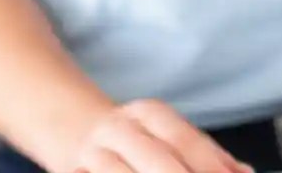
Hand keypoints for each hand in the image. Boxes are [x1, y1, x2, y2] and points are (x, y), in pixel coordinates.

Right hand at [68, 100, 249, 172]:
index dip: (211, 165)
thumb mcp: (169, 137)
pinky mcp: (70, 170)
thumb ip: (207, 156)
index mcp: (150, 114)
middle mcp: (119, 129)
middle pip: (158, 160)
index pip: (186, 141)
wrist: (74, 130)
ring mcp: (90, 153)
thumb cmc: (137, 141)